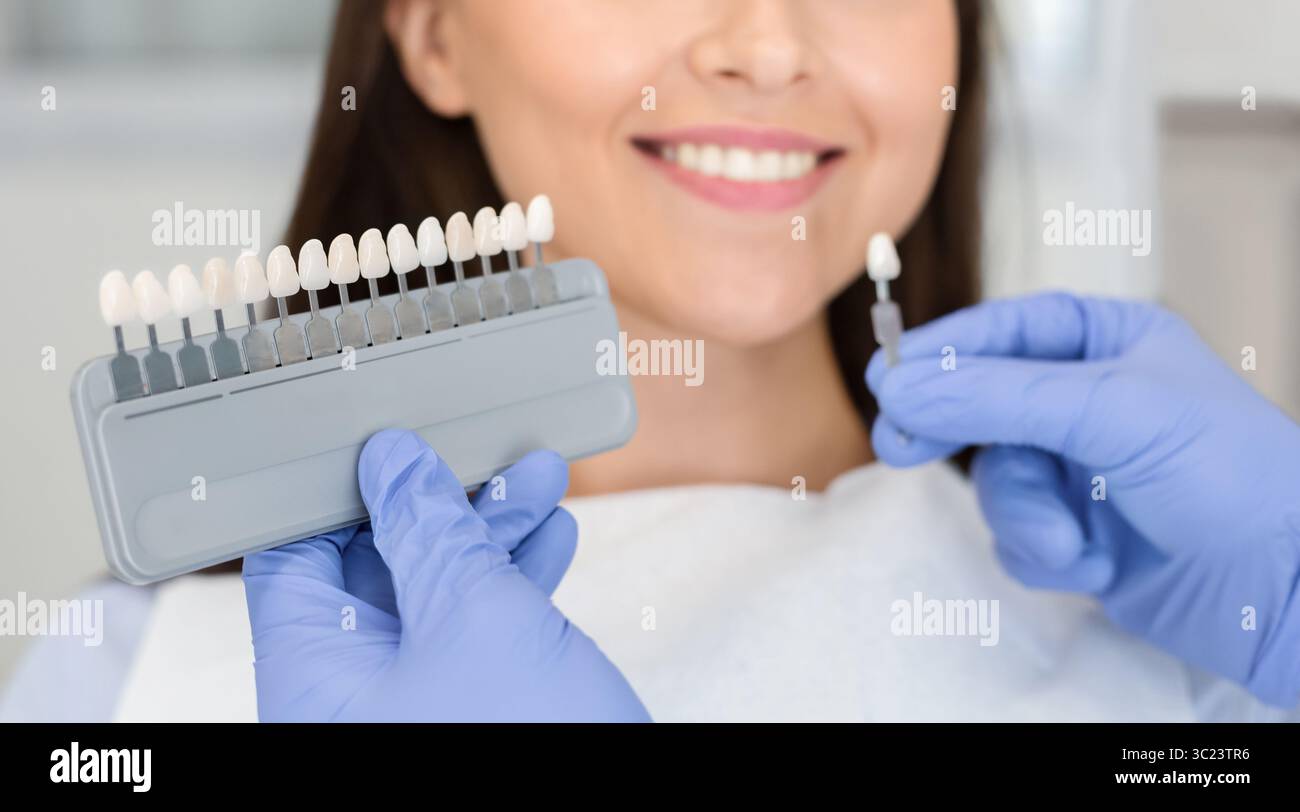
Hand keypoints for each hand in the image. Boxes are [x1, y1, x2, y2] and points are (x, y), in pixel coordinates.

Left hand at [243, 429, 648, 721]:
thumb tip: (393, 461)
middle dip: (438, 499)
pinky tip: (551, 536)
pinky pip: (478, 627)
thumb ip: (428, 530)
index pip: (292, 555)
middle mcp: (354, 691)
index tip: (382, 433)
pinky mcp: (470, 707)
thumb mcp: (474, 617)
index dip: (334, 486)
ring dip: (491, 529)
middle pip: (375, 563)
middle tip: (483, 447)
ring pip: (438, 590)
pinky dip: (515, 577)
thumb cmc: (522, 744)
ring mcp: (416, 701)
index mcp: (314, 675)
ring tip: (540, 478)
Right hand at [866, 292, 1299, 706]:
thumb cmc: (1221, 474)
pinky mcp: (1078, 533)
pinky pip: (1017, 534)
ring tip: (1070, 540)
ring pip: (999, 479)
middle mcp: (1091, 400)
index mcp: (1112, 344)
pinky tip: (1092, 568)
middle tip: (897, 445)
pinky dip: (1045, 553)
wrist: (1285, 590)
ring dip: (1026, 515)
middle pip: (986, 403)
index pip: (1010, 330)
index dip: (946, 349)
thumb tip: (898, 388)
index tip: (887, 375)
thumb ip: (998, 396)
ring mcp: (1082, 469)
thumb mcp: (1111, 412)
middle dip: (953, 430)